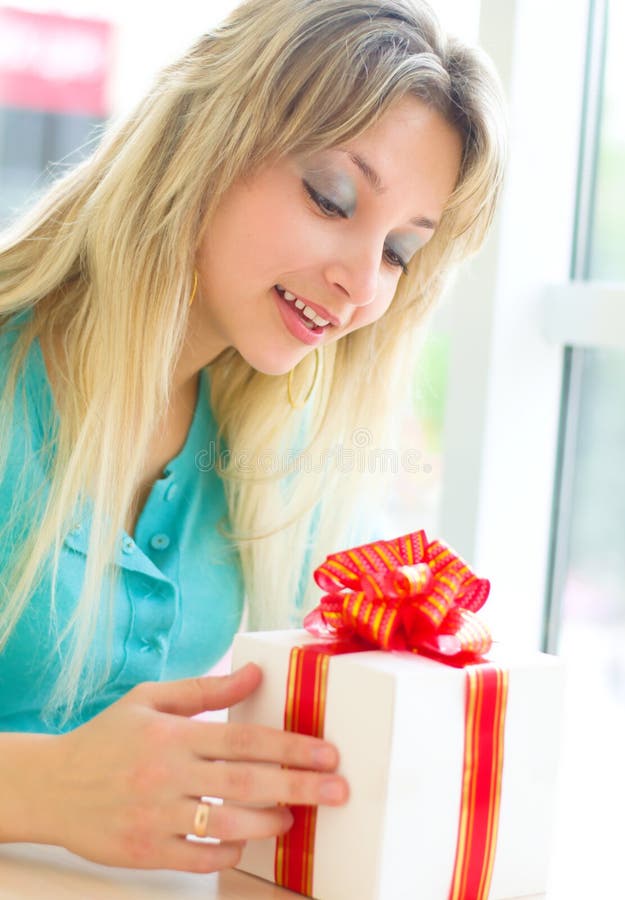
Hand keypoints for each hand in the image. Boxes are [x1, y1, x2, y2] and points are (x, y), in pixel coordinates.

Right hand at [47, 664, 347, 872]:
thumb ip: (206, 689)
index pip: (244, 739)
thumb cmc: (106, 738)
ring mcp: (155, 816)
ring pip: (226, 825)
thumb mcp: (150, 699)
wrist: (51, 785)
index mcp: (172, 733)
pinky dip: (226, 854)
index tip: (326, 752)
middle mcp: (167, 775)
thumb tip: (255, 673)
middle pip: (246, 782)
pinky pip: (197, 859)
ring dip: (268, 822)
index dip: (290, 746)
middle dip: (298, 785)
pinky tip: (244, 842)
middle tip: (336, 789)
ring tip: (293, 816)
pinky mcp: (144, 850)